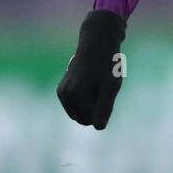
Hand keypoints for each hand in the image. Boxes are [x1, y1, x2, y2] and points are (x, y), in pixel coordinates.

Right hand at [56, 9, 126, 128]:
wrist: (96, 44)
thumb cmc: (106, 65)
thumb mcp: (111, 86)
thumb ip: (104, 107)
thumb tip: (98, 128)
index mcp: (74, 96)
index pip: (92, 120)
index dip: (104, 108)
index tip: (106, 89)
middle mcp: (64, 95)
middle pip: (86, 118)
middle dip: (97, 106)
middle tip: (103, 87)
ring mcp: (62, 93)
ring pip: (82, 112)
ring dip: (93, 102)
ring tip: (97, 84)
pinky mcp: (62, 91)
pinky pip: (78, 106)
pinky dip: (87, 98)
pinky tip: (92, 83)